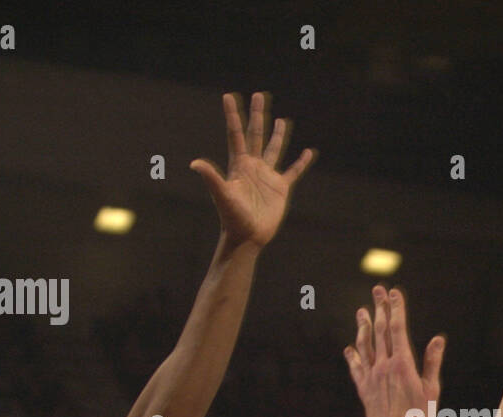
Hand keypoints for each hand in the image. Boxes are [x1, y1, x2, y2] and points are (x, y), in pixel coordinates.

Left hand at [190, 92, 315, 247]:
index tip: (228, 96)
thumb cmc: (232, 217)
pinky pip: (293, 172)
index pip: (236, 134)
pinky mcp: (280, 188)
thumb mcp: (222, 195)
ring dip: (278, 134)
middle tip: (258, 95)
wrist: (248, 236)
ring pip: (274, 149)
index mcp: (238, 164)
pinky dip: (301, 162)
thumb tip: (194, 163)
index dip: (232, 115)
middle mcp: (253, 166)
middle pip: (256, 135)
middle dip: (257, 115)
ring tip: (281, 119)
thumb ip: (211, 177)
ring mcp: (267, 176)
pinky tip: (308, 152)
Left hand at [343, 286, 444, 416]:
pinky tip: (349, 348)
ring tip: (361, 311)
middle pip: (380, 331)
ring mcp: (371, 376)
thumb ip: (432, 362)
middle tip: (377, 291)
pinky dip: (352, 356)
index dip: (396, 309)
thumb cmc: (418, 416)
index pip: (398, 328)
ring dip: (363, 326)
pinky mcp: (364, 388)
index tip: (394, 293)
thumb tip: (438, 339)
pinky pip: (356, 368)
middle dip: (380, 309)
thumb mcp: (432, 389)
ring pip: (365, 345)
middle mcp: (384, 365)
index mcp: (403, 363)